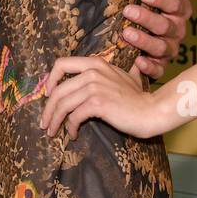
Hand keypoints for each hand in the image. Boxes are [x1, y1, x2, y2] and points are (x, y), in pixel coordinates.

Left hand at [38, 55, 157, 140]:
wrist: (151, 111)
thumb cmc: (137, 97)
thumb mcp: (122, 77)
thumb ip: (106, 73)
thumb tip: (93, 74)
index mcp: (95, 63)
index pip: (61, 64)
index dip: (51, 80)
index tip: (49, 95)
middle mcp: (93, 72)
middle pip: (58, 90)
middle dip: (48, 109)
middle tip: (45, 123)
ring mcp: (95, 87)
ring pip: (63, 104)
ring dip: (54, 120)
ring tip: (52, 131)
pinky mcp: (98, 103)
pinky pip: (74, 116)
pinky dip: (70, 127)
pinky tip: (73, 134)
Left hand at [124, 0, 196, 80]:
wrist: (142, 28)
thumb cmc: (152, 4)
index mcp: (179, 10)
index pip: (176, 5)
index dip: (162, 0)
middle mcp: (177, 30)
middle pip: (166, 26)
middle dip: (147, 19)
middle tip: (128, 11)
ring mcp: (169, 49)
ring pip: (162, 48)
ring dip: (145, 41)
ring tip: (127, 33)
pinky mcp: (160, 65)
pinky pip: (159, 70)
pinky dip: (150, 67)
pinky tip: (138, 62)